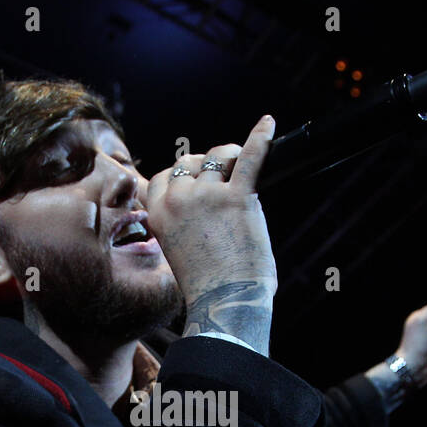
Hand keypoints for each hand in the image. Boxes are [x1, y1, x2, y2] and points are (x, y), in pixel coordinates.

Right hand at [145, 117, 278, 349]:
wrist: (225, 302)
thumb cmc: (206, 283)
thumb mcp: (175, 247)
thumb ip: (175, 220)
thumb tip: (187, 197)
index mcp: (157, 214)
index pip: (161, 177)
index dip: (180, 176)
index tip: (195, 182)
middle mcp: (177, 200)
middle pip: (188, 162)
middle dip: (205, 165)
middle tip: (222, 177)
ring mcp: (207, 196)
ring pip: (217, 157)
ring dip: (230, 158)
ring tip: (241, 166)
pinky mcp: (238, 197)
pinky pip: (250, 157)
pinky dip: (261, 138)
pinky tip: (269, 124)